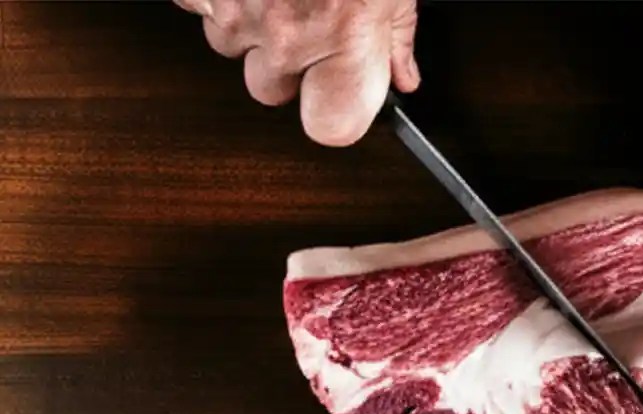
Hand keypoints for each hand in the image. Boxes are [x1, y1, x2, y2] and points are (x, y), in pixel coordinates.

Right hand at [175, 0, 420, 145]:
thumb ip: (396, 34)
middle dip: (287, 62)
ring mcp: (233, 10)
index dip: (338, 114)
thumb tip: (402, 76)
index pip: (333, 129)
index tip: (344, 96)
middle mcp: (287, 33)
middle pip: (271, 90)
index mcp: (347, 37)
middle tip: (310, 16)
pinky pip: (198, 5)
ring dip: (251, 23)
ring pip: (231, 46)